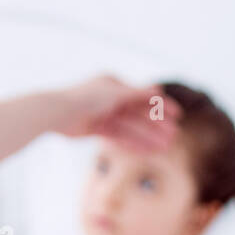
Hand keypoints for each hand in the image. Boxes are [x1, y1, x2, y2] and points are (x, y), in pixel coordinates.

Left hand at [51, 73, 180, 151]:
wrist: (57, 113)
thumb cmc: (86, 98)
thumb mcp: (116, 93)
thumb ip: (138, 93)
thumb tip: (158, 89)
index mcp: (114, 84)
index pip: (143, 96)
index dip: (161, 105)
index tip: (177, 115)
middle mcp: (110, 98)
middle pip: (138, 114)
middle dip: (156, 126)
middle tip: (173, 137)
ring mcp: (102, 114)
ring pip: (130, 128)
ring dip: (147, 137)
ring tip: (164, 147)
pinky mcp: (95, 129)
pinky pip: (118, 137)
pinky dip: (132, 143)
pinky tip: (146, 150)